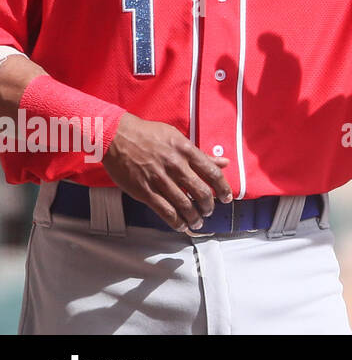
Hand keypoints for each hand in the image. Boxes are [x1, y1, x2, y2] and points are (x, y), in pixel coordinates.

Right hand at [102, 113, 232, 231]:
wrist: (116, 136)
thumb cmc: (148, 134)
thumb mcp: (178, 138)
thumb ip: (201, 154)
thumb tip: (224, 162)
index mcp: (186, 150)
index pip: (212, 172)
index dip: (223, 188)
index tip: (227, 197)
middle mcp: (175, 165)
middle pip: (201, 192)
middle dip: (209, 206)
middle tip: (210, 211)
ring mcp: (159, 179)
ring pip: (184, 205)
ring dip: (194, 217)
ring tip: (198, 222)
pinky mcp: (144, 190)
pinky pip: (164, 210)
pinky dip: (176, 221)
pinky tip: (181, 225)